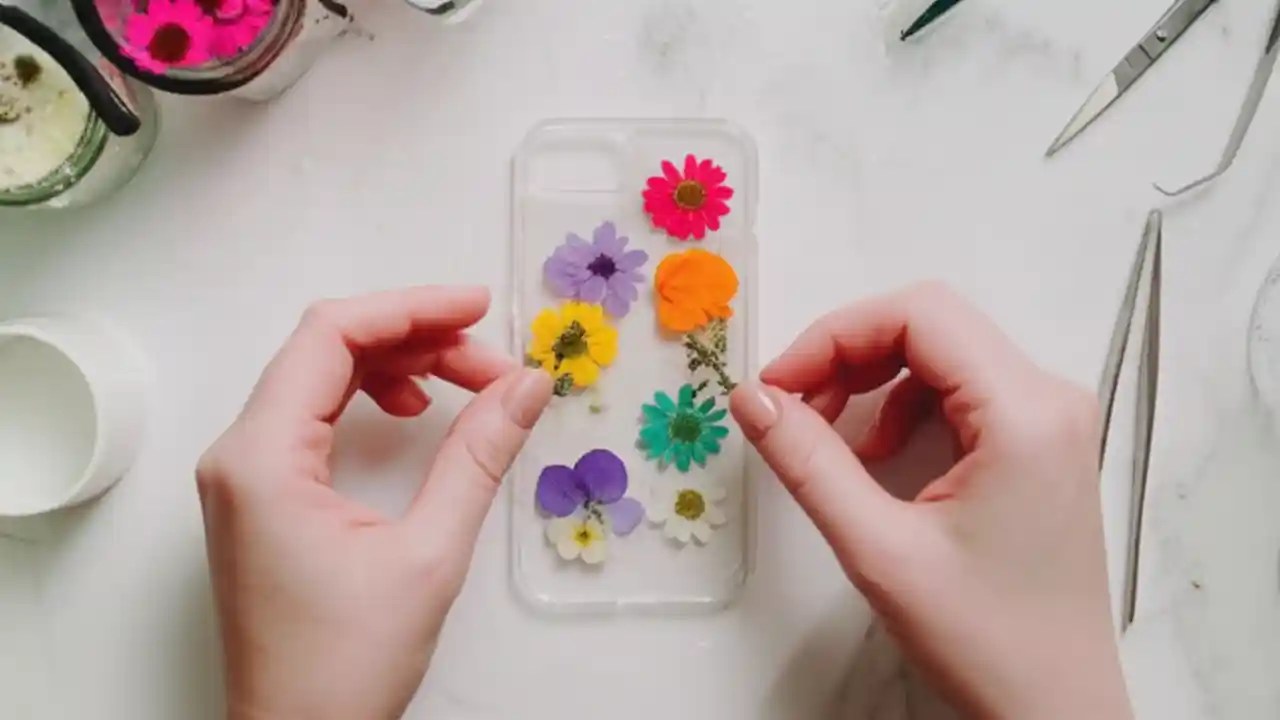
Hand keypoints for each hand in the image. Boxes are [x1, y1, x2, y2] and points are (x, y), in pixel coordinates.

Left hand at [196, 286, 552, 719]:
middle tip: (492, 366)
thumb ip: (479, 456)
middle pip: (328, 351)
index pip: (332, 336)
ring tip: (465, 385)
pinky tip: (415, 414)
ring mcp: (245, 475)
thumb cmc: (345, 666)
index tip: (479, 309)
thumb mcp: (429, 554)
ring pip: (322, 379)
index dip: (411, 308)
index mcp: (262, 458)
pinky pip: (314, 417)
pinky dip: (370, 400)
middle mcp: (240, 454)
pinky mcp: (262, 497)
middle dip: (416, 342)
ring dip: (397, 368)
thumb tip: (527, 385)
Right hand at [729, 283, 1131, 719]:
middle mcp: (1050, 398)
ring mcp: (1050, 422)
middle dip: (847, 355)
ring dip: (871, 383)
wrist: (1056, 711)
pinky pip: (960, 394)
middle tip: (790, 409)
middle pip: (931, 327)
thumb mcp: (880, 550)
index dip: (834, 335)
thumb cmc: (983, 640)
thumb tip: (749, 397)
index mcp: (1026, 412)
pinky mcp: (1039, 447)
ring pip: (942, 357)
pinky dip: (902, 409)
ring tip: (826, 440)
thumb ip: (809, 464)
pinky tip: (877, 461)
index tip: (777, 387)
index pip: (920, 314)